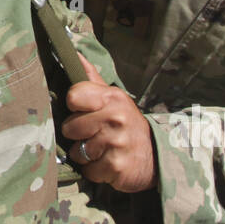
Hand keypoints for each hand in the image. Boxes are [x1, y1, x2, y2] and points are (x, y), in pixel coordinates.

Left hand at [61, 55, 156, 192]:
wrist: (155, 156)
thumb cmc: (126, 123)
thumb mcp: (113, 97)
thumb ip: (90, 77)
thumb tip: (73, 52)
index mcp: (112, 98)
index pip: (73, 96)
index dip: (74, 106)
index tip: (83, 110)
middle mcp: (115, 118)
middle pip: (70, 127)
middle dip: (78, 135)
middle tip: (95, 134)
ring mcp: (116, 143)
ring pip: (77, 151)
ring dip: (85, 155)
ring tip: (101, 149)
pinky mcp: (116, 166)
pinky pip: (88, 170)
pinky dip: (95, 171)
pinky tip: (107, 163)